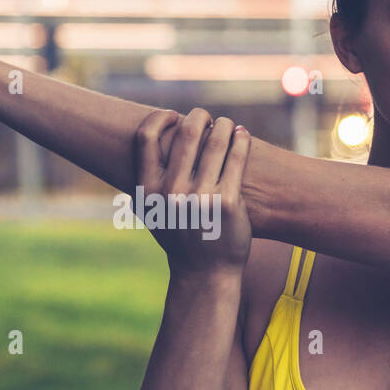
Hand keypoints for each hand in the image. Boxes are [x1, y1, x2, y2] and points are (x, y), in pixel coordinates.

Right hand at [133, 108, 252, 276]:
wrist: (204, 273)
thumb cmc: (180, 235)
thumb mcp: (154, 211)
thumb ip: (151, 180)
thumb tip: (153, 138)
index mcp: (148, 190)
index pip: (146, 137)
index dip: (161, 118)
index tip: (175, 116)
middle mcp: (171, 192)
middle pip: (186, 132)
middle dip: (200, 116)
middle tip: (208, 118)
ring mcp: (200, 197)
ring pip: (215, 141)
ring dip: (224, 125)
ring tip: (228, 125)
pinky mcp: (227, 202)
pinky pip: (236, 158)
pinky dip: (241, 140)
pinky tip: (243, 136)